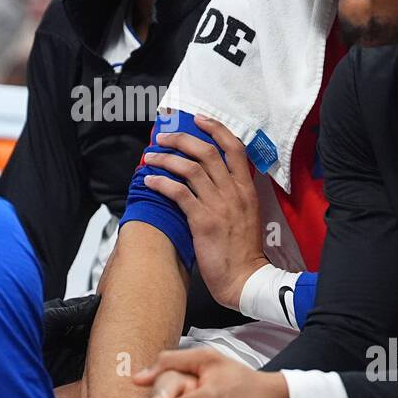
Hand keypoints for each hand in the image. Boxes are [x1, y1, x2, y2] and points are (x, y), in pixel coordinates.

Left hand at [141, 114, 266, 309]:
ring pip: (190, 168)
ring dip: (166, 158)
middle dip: (181, 139)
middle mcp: (233, 192)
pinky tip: (150, 180)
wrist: (244, 278)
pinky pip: (179, 193)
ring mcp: (218, 205)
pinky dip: (162, 182)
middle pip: (206, 151)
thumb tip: (213, 176)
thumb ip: (233, 192)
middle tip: (163, 137)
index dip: (216, 128)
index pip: (235, 147)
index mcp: (246, 188)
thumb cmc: (242, 248)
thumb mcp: (247, 213)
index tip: (199, 119)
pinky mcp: (203, 221)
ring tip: (150, 157)